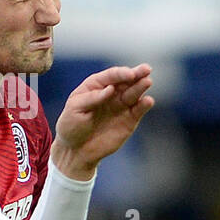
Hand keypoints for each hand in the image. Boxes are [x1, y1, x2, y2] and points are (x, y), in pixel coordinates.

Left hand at [51, 64, 153, 179]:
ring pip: (134, 93)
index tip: (129, 74)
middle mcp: (112, 93)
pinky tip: (148, 101)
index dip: (120, 73)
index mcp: (96, 86)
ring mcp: (121, 105)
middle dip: (137, 74)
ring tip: (147, 82)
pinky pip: (138, 110)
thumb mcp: (75, 109)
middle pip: (126, 81)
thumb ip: (92, 98)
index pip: (111, 76)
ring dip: (141, 86)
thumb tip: (110, 89)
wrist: (76, 150)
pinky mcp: (129, 120)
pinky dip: (144, 105)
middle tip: (146, 70)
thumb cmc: (71, 125)